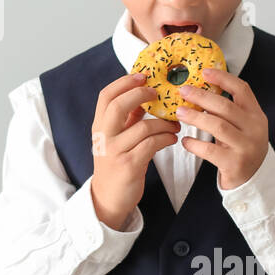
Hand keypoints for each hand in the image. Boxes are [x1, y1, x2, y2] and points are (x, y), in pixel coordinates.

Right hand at [89, 72, 179, 229]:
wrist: (108, 198)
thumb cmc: (115, 164)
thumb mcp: (115, 138)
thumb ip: (126, 119)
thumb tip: (143, 96)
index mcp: (99, 126)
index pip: (106, 96)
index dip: (124, 82)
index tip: (143, 76)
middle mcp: (103, 136)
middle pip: (118, 105)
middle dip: (142, 95)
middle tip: (159, 94)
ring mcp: (115, 151)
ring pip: (143, 126)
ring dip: (164, 123)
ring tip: (174, 125)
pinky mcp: (129, 165)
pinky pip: (152, 144)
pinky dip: (166, 139)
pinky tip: (172, 139)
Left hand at [175, 67, 267, 189]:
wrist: (252, 179)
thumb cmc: (240, 147)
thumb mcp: (241, 126)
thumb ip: (228, 110)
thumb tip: (198, 90)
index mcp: (255, 115)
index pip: (242, 89)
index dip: (223, 78)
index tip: (204, 72)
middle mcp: (254, 129)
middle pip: (225, 106)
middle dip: (201, 96)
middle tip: (183, 91)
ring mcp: (246, 146)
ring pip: (217, 126)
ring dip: (195, 117)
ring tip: (179, 113)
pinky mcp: (235, 163)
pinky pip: (210, 150)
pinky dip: (195, 144)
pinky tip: (185, 141)